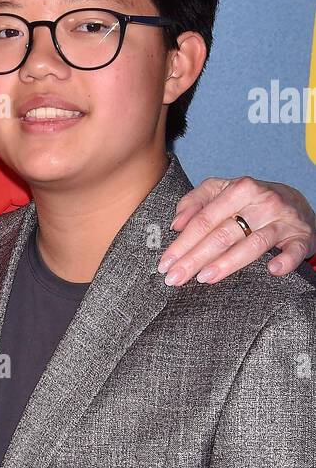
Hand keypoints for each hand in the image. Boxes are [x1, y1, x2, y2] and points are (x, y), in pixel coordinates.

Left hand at [159, 175, 315, 285]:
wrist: (295, 202)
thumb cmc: (251, 201)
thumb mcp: (222, 191)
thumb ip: (196, 201)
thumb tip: (176, 223)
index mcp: (239, 189)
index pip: (204, 219)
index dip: (182, 243)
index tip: (165, 262)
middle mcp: (262, 202)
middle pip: (223, 234)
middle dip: (195, 258)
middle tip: (175, 277)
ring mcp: (283, 220)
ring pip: (253, 244)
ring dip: (228, 263)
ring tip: (204, 278)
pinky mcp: (302, 237)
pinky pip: (295, 250)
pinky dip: (285, 260)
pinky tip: (272, 271)